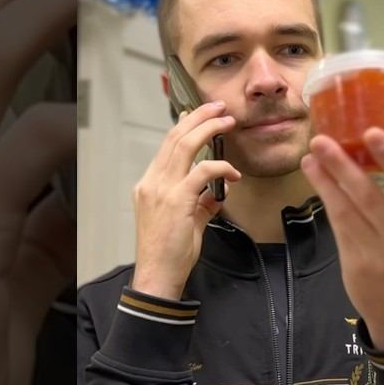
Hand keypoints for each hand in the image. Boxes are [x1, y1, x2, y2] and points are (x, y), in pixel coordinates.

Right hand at [130, 102, 241, 299]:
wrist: (157, 276)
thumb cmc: (169, 253)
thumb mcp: (186, 223)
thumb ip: (200, 204)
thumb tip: (216, 194)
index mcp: (150, 184)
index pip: (167, 145)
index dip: (185, 125)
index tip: (201, 114)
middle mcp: (152, 182)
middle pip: (175, 137)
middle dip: (199, 117)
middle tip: (220, 108)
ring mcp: (161, 189)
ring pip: (184, 145)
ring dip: (208, 129)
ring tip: (227, 121)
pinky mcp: (176, 200)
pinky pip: (202, 172)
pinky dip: (220, 167)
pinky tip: (233, 173)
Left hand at [300, 130, 383, 350]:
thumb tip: (378, 148)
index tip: (372, 132)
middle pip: (369, 197)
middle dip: (342, 165)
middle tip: (322, 140)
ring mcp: (380, 255)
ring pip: (346, 211)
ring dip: (325, 180)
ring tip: (311, 156)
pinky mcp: (356, 264)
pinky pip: (338, 225)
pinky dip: (326, 199)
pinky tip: (316, 179)